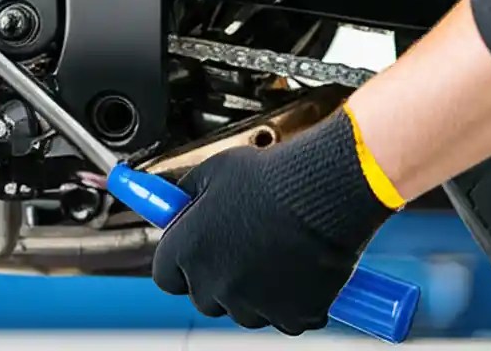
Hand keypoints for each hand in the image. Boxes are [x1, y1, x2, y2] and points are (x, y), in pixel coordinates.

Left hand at [151, 110, 391, 333]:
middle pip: (205, 297)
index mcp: (187, 249)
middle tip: (245, 248)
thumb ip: (190, 195)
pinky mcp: (291, 317)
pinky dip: (293, 300)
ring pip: (245, 310)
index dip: (182, 263)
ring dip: (255, 291)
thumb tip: (177, 204)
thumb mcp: (216, 171)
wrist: (323, 190)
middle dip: (220, 277)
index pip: (166, 275)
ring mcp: (252, 305)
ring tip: (279, 253)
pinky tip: (302, 268)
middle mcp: (214, 284)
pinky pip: (285, 318)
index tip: (199, 249)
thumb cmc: (272, 175)